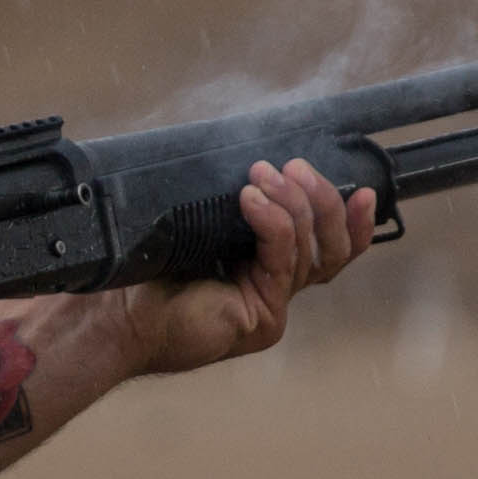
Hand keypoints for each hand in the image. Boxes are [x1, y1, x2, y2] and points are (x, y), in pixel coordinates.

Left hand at [117, 159, 378, 375]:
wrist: (115, 312)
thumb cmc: (146, 268)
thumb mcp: (200, 221)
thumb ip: (238, 202)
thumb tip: (261, 160)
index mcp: (267, 269)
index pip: (328, 248)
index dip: (352, 221)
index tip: (362, 190)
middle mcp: (276, 291)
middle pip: (331, 248)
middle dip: (321, 200)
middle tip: (292, 167)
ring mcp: (272, 308)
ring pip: (309, 251)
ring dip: (292, 203)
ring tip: (261, 175)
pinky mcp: (262, 318)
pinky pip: (281, 260)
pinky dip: (273, 223)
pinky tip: (250, 199)